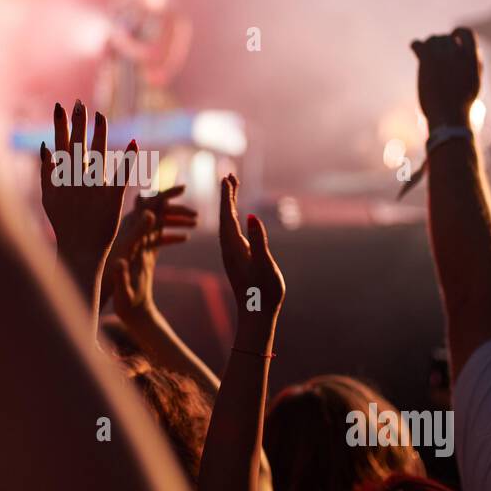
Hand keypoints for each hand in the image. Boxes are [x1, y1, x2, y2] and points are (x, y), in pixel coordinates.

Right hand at [39, 100, 136, 273]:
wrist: (79, 250)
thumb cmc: (63, 224)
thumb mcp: (48, 198)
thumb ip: (45, 172)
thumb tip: (44, 147)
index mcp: (62, 178)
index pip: (61, 145)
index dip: (61, 125)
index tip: (61, 105)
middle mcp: (77, 180)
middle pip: (78, 145)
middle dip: (78, 123)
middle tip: (79, 104)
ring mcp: (94, 188)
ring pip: (96, 155)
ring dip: (98, 134)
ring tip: (101, 115)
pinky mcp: (112, 198)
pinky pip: (121, 175)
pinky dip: (127, 159)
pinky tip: (133, 142)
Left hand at [102, 185, 196, 307]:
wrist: (107, 299)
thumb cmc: (114, 278)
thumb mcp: (127, 255)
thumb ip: (137, 233)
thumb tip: (151, 214)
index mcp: (130, 228)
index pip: (150, 203)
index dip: (167, 193)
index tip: (185, 187)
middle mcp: (132, 231)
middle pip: (157, 211)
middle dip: (177, 209)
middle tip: (197, 215)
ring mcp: (135, 241)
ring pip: (158, 223)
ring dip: (177, 220)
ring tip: (196, 224)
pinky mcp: (139, 252)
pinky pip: (156, 238)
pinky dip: (171, 235)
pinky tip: (185, 238)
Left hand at [219, 175, 284, 327]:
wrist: (257, 315)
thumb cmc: (263, 292)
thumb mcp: (264, 265)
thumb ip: (258, 240)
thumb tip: (250, 216)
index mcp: (234, 247)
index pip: (228, 216)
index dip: (227, 197)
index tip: (226, 179)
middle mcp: (230, 248)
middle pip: (226, 216)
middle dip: (228, 196)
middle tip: (229, 176)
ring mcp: (233, 254)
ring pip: (229, 223)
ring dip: (230, 205)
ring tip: (233, 188)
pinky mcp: (238, 259)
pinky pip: (233, 232)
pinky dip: (234, 218)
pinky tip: (238, 215)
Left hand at [411, 27, 480, 129]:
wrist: (450, 115)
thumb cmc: (463, 104)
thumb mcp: (475, 82)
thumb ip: (473, 65)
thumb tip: (472, 53)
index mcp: (472, 57)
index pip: (466, 33)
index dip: (458, 33)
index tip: (453, 37)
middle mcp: (458, 52)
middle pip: (445, 38)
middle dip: (440, 45)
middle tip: (435, 56)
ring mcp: (443, 55)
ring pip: (432, 40)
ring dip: (428, 46)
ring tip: (426, 55)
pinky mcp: (428, 60)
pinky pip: (418, 45)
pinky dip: (415, 45)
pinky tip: (414, 48)